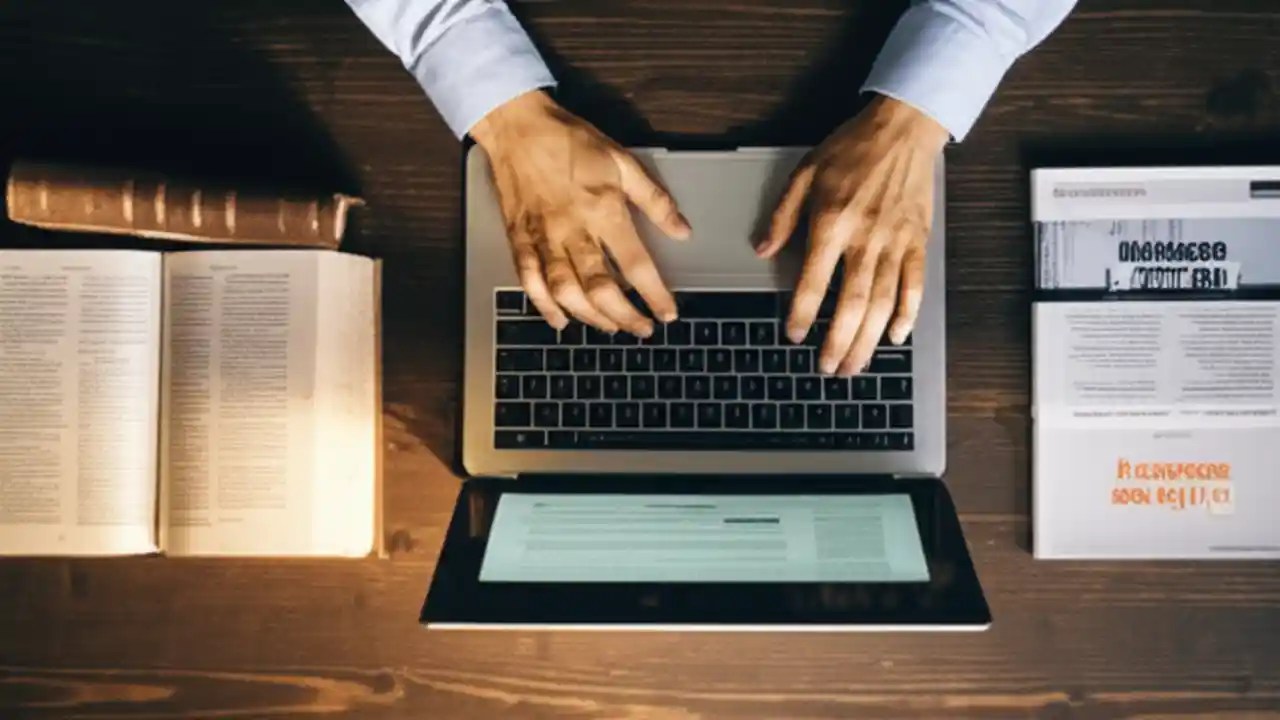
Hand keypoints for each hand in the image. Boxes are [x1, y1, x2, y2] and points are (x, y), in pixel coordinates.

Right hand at [470, 90, 690, 337]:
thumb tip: (683, 231)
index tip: (667, 313)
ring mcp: (543, 238)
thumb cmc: (571, 140)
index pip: (635, 264)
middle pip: (600, 288)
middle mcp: (573, 231)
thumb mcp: (623, 161)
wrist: (518, 126)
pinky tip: (560, 321)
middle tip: (642, 330)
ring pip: (566, 292)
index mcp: (603, 210)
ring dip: (590, 317)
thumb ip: (654, 200)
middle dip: (624, 316)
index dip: (654, 294)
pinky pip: (529, 282)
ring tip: (610, 327)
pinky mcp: (519, 240)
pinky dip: (544, 306)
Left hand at [758, 95, 948, 374]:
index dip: (803, 313)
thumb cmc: (850, 149)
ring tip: (855, 365)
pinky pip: (914, 285)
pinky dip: (907, 314)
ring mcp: (895, 242)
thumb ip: (782, 215)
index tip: (794, 336)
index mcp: (832, 222)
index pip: (813, 280)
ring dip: (868, 340)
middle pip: (852, 303)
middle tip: (828, 369)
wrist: (902, 128)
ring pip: (883, 303)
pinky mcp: (918, 241)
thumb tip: (762, 251)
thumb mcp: (804, 174)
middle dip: (839, 342)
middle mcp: (865, 238)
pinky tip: (896, 336)